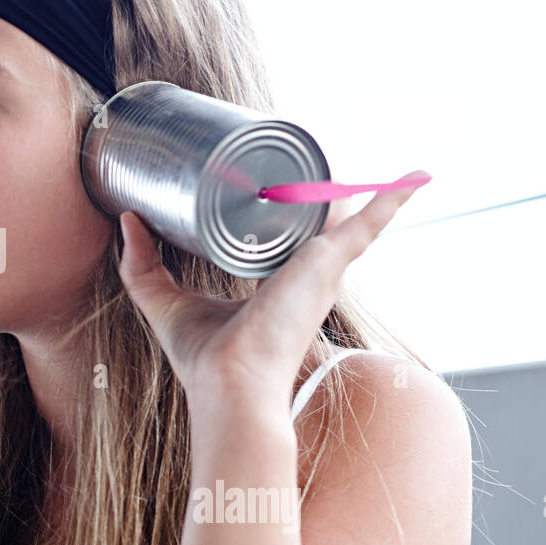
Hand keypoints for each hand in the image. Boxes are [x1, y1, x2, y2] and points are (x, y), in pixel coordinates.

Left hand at [117, 169, 429, 405]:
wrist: (231, 383)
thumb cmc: (205, 357)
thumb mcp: (163, 300)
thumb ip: (142, 264)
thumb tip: (128, 220)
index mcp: (277, 287)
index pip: (288, 242)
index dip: (286, 213)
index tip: (278, 184)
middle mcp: (306, 277)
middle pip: (320, 224)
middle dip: (322, 193)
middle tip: (316, 161)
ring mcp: (322, 270)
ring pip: (348, 218)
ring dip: (363, 190)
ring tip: (380, 162)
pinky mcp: (329, 264)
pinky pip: (368, 225)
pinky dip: (392, 199)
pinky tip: (416, 176)